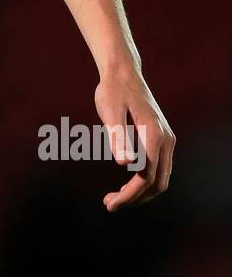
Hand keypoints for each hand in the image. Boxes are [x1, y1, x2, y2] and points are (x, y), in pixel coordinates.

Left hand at [94, 67, 174, 211]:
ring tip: (114, 198)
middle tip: (109, 204)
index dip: (129, 195)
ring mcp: (167, 140)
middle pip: (158, 184)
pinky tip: (125, 184)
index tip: (110, 204)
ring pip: (160, 179)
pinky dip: (144, 182)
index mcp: (155, 136)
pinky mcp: (162, 139)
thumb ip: (118, 137)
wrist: (123, 72)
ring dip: (140, 193)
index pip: (146, 178)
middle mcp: (166, 140)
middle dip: (135, 198)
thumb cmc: (112, 91)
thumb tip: (124, 164)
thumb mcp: (110, 112)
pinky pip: (159, 169)